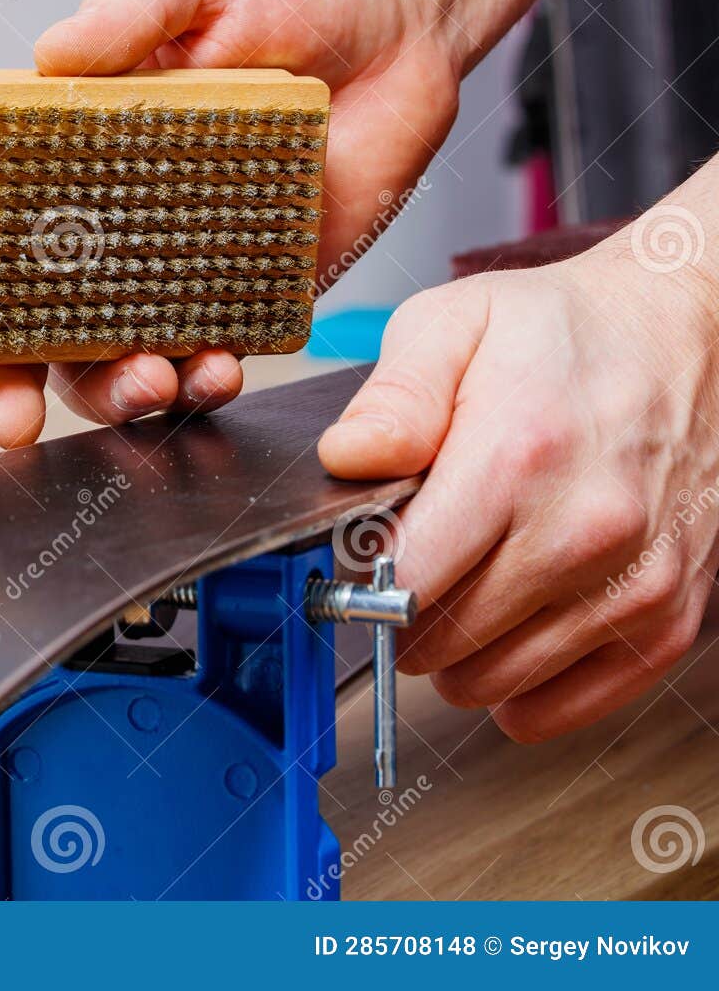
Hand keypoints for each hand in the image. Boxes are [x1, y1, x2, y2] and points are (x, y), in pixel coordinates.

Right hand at [0, 0, 460, 446]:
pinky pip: (202, 353)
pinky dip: (198, 377)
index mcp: (61, 142)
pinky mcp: (244, 289)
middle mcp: (102, 215)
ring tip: (144, 383)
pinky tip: (211, 370)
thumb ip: (130, 5)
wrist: (409, 18)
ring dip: (104, 392)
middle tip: (6, 410)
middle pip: (14, 316)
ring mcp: (167, 262)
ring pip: (102, 358)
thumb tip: (53, 52)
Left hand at [319, 228, 718, 740]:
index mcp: (519, 456)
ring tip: (456, 595)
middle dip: (400, 616)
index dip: (363, 578)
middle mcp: (586, 530)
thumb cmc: (564, 332)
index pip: (405, 576)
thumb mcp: (455, 323)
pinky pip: (566, 706)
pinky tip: (505, 638)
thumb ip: (392, 399)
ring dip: (454, 657)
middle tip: (406, 573)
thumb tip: (345, 459)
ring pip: (493, 681)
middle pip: (441, 638)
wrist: (688, 335)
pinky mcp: (670, 617)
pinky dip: (521, 690)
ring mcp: (634, 582)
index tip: (360, 560)